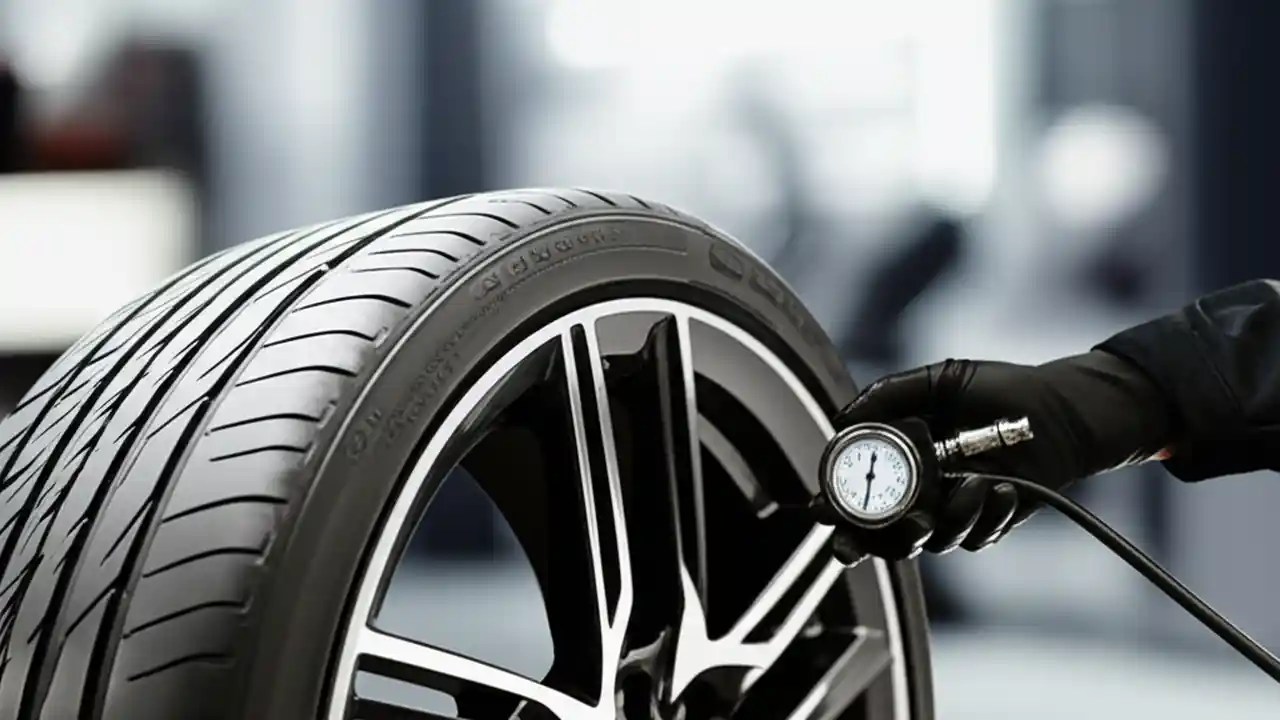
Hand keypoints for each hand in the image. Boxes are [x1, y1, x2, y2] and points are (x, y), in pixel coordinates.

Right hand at [832, 351, 1172, 558]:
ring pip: (924, 541)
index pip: (852, 491)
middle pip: (876, 534)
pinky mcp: (984, 523)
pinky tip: (1001, 487)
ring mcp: (948, 510)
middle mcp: (916, 491)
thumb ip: (890, 394)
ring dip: (947, 519)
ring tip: (974, 483)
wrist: (1062, 409)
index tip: (823, 510)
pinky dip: (985, 515)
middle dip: (865, 543)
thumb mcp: (940, 380)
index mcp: (896, 457)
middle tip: (873, 535)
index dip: (833, 506)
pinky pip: (972, 537)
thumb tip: (842, 419)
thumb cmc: (1001, 390)